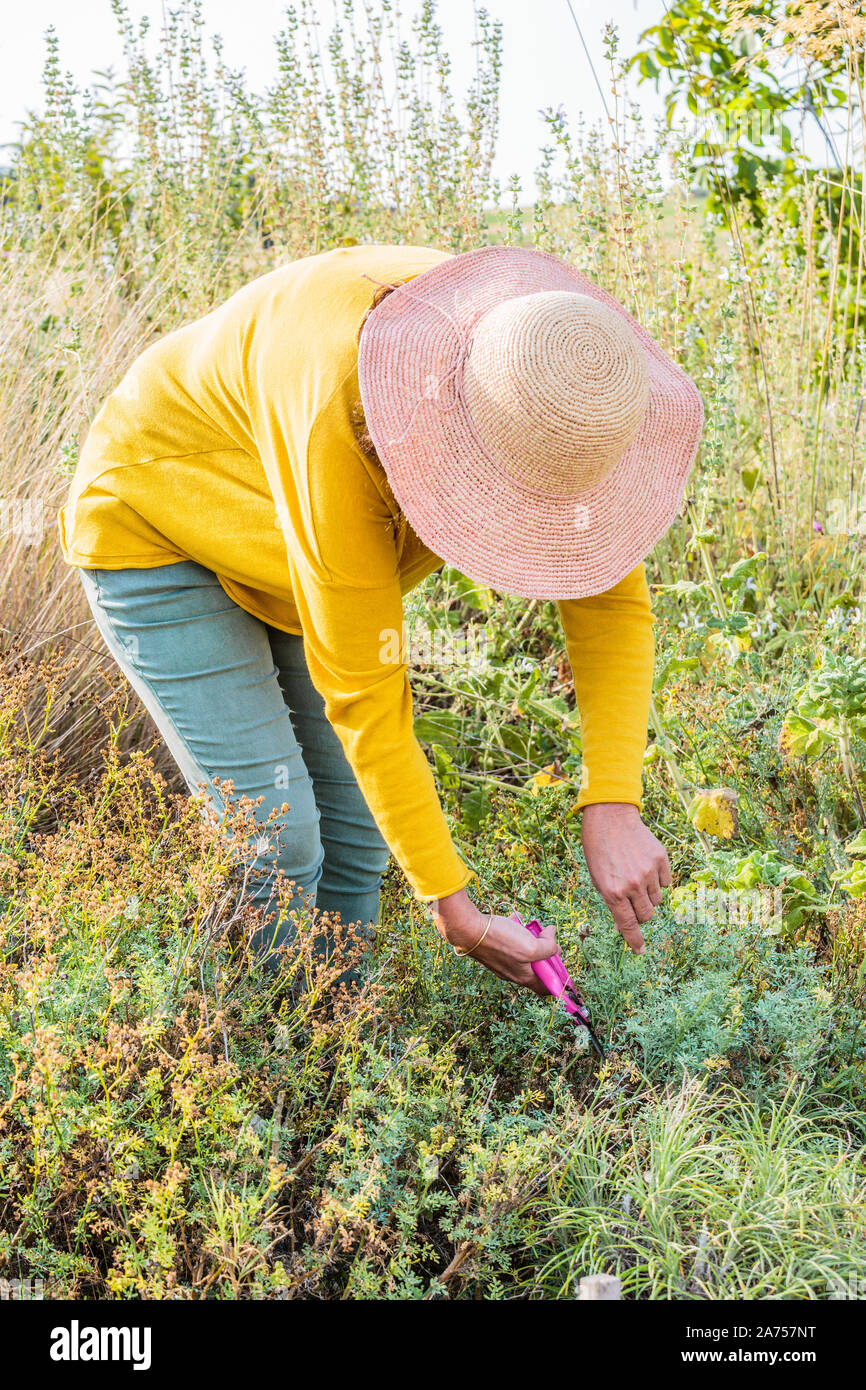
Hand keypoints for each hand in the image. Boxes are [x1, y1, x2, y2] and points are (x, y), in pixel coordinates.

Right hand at [432, 889, 557, 995]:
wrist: (468, 929)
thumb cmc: (499, 940)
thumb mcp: (531, 946)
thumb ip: (548, 947)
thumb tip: (553, 937)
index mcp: (523, 977)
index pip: (545, 988)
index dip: (558, 979)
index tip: (564, 965)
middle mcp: (512, 972)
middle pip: (536, 966)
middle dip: (544, 952)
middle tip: (547, 938)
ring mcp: (502, 961)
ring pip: (523, 952)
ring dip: (531, 939)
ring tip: (532, 927)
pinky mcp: (494, 949)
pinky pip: (510, 941)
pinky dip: (516, 931)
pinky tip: (516, 919)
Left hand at [580, 802, 670, 954]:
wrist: (610, 819)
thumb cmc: (600, 851)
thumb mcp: (598, 880)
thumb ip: (613, 903)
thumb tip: (624, 926)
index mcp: (613, 893)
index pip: (629, 925)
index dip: (635, 941)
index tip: (640, 951)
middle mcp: (633, 885)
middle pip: (647, 915)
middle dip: (640, 913)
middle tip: (633, 900)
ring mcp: (649, 872)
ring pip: (657, 900)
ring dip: (648, 896)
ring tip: (636, 878)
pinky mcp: (660, 859)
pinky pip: (665, 882)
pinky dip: (657, 880)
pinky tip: (645, 867)